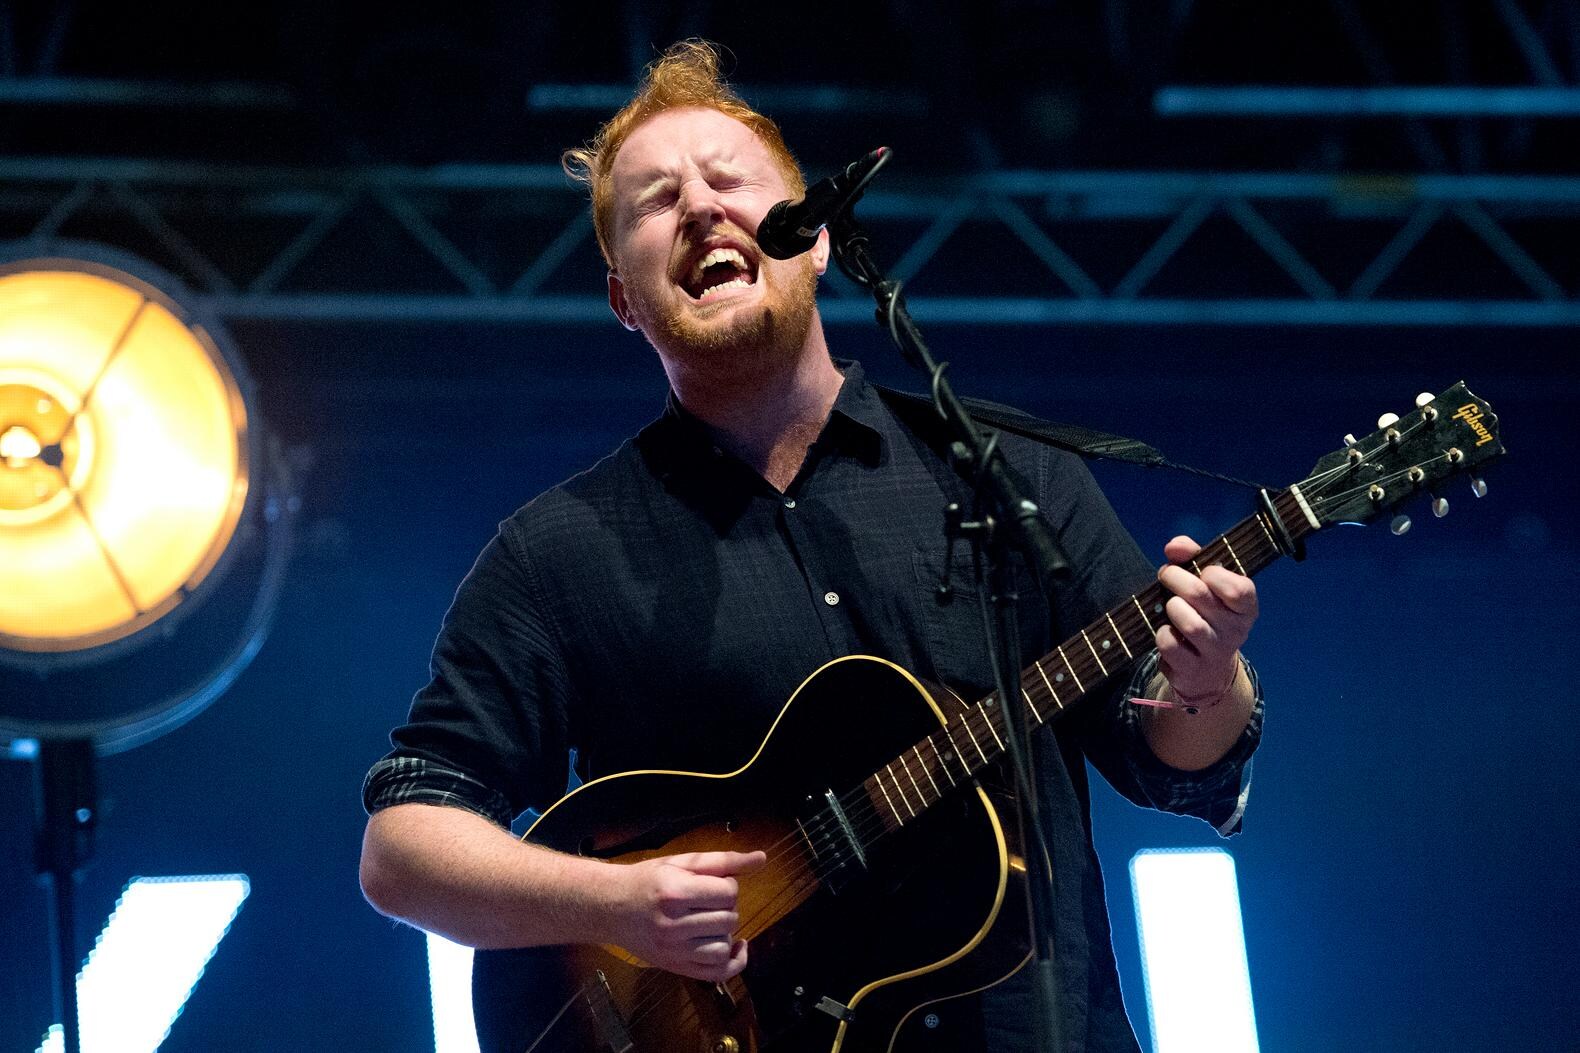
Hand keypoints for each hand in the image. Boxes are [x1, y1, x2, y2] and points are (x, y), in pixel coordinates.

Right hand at [610, 850, 765, 981]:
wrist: (610, 908)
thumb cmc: (646, 880)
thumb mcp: (680, 862)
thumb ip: (722, 860)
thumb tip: (761, 858)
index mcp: (674, 892)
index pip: (728, 892)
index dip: (728, 885)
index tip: (714, 883)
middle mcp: (672, 924)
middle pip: (728, 919)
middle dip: (726, 906)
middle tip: (709, 900)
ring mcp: (673, 950)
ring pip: (724, 946)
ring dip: (726, 932)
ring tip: (711, 921)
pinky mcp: (675, 967)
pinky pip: (717, 973)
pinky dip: (733, 961)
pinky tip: (735, 946)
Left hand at [1154, 535, 1257, 702]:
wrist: (1207, 670)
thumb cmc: (1205, 614)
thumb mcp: (1206, 584)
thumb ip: (1193, 557)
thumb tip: (1174, 547)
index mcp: (1246, 607)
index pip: (1238, 588)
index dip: (1212, 573)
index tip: (1201, 571)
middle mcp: (1236, 631)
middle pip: (1199, 595)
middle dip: (1174, 577)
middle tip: (1166, 575)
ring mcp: (1215, 652)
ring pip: (1188, 623)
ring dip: (1170, 606)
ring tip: (1170, 605)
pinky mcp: (1192, 669)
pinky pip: (1170, 644)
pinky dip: (1162, 633)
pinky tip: (1166, 630)